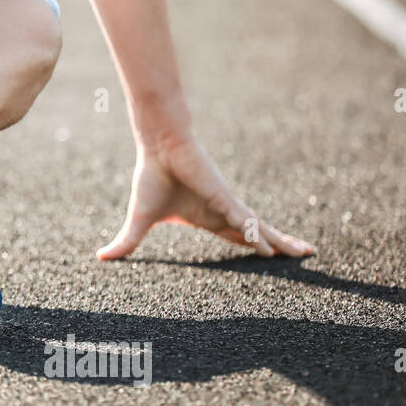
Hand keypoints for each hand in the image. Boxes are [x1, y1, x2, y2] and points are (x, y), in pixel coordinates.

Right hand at [97, 134, 313, 260]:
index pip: (236, 236)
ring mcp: (225, 204)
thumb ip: (128, 243)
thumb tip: (100, 258)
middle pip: (257, 233)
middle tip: (304, 254)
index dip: (253, 246)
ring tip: (306, 252)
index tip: (269, 256)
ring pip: (258, 229)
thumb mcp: (140, 220)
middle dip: (280, 244)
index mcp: (206, 217)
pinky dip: (255, 235)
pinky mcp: (223, 196)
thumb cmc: (152, 178)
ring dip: (281, 242)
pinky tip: (269, 250)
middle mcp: (221, 212)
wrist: (158, 146)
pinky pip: (242, 221)